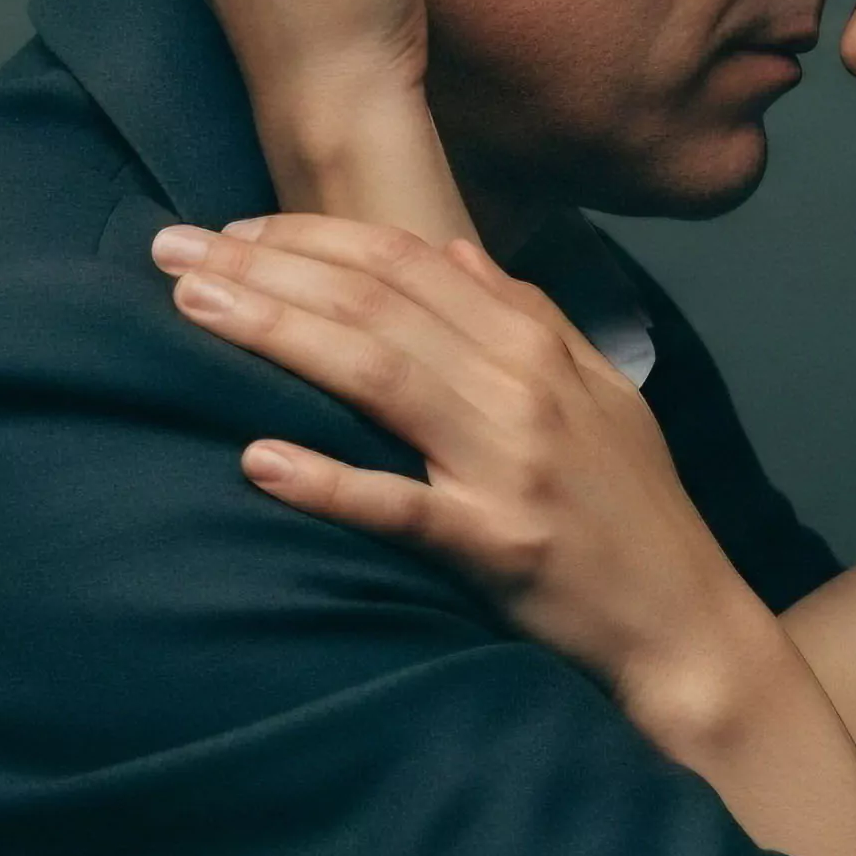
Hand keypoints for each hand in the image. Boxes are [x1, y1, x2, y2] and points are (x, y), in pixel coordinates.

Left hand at [153, 214, 855, 855]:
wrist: (687, 626)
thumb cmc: (632, 514)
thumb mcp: (594, 393)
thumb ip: (524, 317)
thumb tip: (454, 253)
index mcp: (537, 343)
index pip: (406, 262)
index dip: (310, 236)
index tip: (230, 229)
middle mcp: (522, 387)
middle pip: (374, 303)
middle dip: (264, 267)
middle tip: (169, 249)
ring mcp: (510, 464)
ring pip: (375, 376)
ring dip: (276, 333)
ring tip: (192, 311)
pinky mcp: (499, 544)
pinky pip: (399, 507)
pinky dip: (328, 481)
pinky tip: (256, 458)